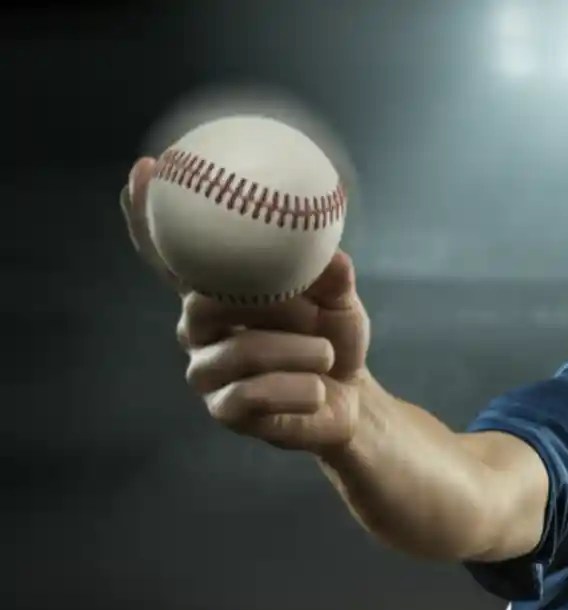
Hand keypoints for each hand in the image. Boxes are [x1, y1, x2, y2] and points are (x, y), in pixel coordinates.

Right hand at [121, 156, 371, 453]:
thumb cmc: (335, 339)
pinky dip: (298, 389)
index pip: (173, 255)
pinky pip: (254, 394)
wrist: (354, 401)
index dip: (148, 217)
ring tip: (325, 354)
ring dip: (297, 350)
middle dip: (265, 304)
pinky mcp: (225, 412)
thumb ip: (332, 274)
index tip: (144, 170)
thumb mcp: (341, 300)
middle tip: (309, 309)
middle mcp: (201, 330)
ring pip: (238, 351)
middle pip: (200, 302)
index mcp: (220, 293)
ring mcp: (209, 373)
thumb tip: (329, 255)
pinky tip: (316, 390)